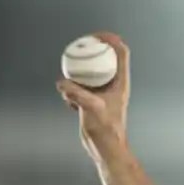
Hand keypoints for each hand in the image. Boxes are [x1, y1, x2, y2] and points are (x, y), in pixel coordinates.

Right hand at [56, 31, 130, 164]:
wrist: (105, 149)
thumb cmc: (105, 130)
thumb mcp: (91, 108)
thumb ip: (78, 94)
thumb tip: (61, 83)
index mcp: (120, 82)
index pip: (121, 52)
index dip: (111, 39)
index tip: (96, 35)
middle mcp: (113, 85)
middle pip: (106, 59)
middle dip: (92, 50)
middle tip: (77, 46)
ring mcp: (103, 93)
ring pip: (91, 73)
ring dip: (78, 72)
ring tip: (69, 78)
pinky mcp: (93, 102)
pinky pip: (81, 88)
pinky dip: (72, 90)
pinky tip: (67, 101)